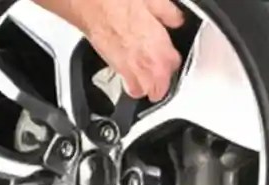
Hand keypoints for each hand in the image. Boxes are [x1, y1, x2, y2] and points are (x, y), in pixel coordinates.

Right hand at [55, 0, 185, 101]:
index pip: (175, 64)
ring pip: (146, 91)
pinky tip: (133, 77)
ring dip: (149, 87)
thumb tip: (175, 19)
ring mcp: (131, 69)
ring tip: (150, 82)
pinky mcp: (116, 69)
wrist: (93, 6)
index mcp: (161, 48)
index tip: (170, 54)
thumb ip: (169, 13)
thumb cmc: (117, 3)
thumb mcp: (153, 1)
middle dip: (163, 82)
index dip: (173, 59)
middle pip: (162, 87)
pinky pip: (129, 87)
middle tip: (162, 74)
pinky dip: (132, 86)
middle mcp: (148, 63)